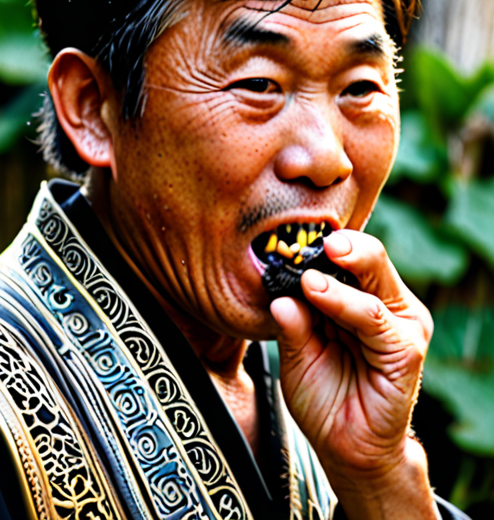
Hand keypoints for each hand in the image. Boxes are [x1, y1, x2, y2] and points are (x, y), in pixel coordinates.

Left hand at [270, 230, 438, 518]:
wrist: (346, 446)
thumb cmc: (325, 394)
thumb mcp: (298, 354)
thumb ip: (294, 324)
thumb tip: (278, 295)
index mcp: (365, 296)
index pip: (351, 258)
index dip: (326, 245)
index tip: (295, 237)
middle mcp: (389, 305)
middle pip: (370, 259)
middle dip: (342, 245)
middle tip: (315, 240)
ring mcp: (402, 326)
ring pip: (372, 284)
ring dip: (335, 277)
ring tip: (306, 276)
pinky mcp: (406, 350)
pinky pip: (374, 318)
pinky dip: (345, 302)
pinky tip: (318, 293)